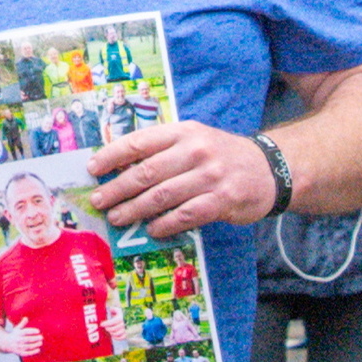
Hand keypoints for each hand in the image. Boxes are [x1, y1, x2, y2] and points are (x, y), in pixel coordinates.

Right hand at [0, 315, 42, 358]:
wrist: (6, 343)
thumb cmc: (14, 334)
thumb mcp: (17, 328)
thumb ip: (22, 324)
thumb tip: (26, 318)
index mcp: (18, 333)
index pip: (25, 332)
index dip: (32, 331)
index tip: (38, 331)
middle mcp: (18, 340)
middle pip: (27, 339)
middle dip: (35, 338)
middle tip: (41, 337)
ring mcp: (19, 347)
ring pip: (28, 346)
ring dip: (35, 345)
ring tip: (41, 343)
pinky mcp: (20, 353)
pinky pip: (27, 353)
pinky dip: (33, 352)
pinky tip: (38, 350)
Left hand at [86, 122, 277, 235]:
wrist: (268, 168)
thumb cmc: (220, 155)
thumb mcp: (193, 139)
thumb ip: (162, 149)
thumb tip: (119, 166)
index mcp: (183, 132)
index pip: (139, 142)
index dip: (112, 156)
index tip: (93, 169)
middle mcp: (196, 151)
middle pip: (146, 172)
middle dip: (117, 189)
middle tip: (99, 201)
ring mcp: (210, 176)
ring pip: (162, 196)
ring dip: (134, 210)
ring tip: (117, 218)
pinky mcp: (222, 201)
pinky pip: (185, 216)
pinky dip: (164, 224)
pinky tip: (151, 229)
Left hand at [102, 298, 127, 349]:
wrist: (120, 317)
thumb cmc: (114, 313)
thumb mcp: (113, 309)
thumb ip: (112, 309)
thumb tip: (111, 310)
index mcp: (120, 316)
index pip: (114, 321)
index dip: (108, 323)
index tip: (101, 324)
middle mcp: (123, 323)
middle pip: (116, 328)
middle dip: (109, 328)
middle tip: (104, 328)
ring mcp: (124, 328)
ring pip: (119, 333)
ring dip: (112, 333)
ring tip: (108, 331)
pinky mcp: (125, 333)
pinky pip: (123, 337)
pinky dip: (117, 338)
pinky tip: (112, 336)